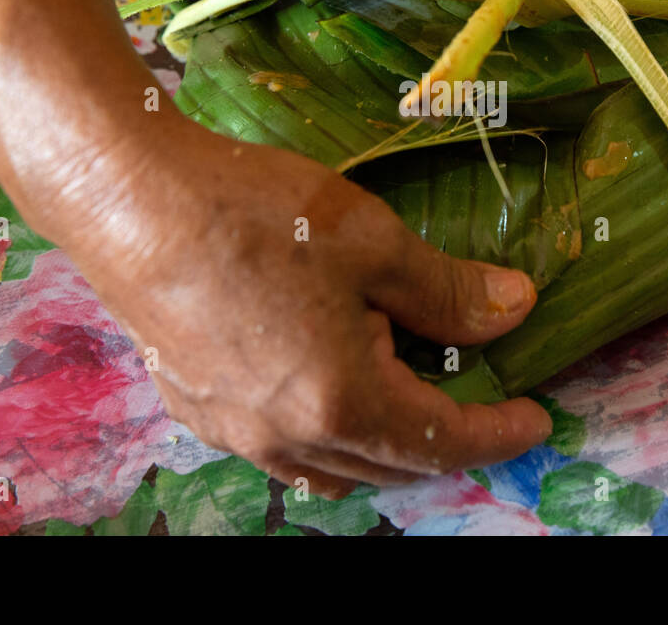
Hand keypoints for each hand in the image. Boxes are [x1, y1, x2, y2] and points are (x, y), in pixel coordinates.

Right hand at [34, 114, 553, 499]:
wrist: (129, 198)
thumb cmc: (256, 213)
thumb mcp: (372, 242)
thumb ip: (447, 289)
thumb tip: (516, 309)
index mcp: (341, 400)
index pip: (442, 439)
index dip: (498, 431)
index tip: (538, 417)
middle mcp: (285, 435)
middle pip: (388, 465)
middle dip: (445, 443)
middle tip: (482, 406)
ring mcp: (232, 429)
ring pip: (329, 469)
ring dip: (383, 453)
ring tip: (411, 410)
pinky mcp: (195, 405)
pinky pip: (277, 451)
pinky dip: (323, 442)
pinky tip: (324, 397)